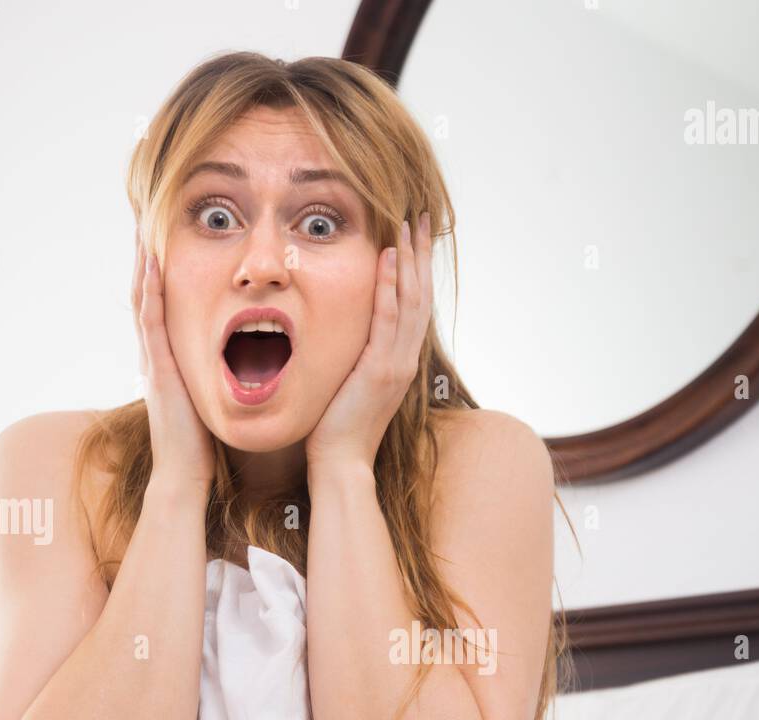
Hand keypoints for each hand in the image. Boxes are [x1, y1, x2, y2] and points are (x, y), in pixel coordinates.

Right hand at [132, 228, 215, 497]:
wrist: (186, 476)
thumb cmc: (204, 444)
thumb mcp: (215, 399)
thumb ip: (224, 378)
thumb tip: (252, 363)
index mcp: (171, 358)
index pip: (166, 303)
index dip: (166, 270)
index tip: (171, 236)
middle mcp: (157, 353)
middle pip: (149, 292)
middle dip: (149, 254)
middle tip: (149, 215)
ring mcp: (154, 359)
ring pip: (145, 298)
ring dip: (145, 260)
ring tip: (146, 223)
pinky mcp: (159, 369)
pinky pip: (152, 321)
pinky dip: (151, 290)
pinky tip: (155, 262)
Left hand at [305, 211, 432, 477]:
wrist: (341, 464)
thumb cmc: (336, 430)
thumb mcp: (349, 384)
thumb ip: (355, 357)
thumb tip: (344, 334)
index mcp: (399, 361)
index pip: (413, 306)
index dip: (416, 269)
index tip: (413, 236)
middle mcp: (405, 359)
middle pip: (420, 295)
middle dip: (420, 254)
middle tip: (422, 215)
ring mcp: (397, 365)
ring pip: (411, 301)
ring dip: (410, 259)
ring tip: (408, 223)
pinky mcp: (381, 371)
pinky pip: (388, 320)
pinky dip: (390, 287)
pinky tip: (388, 258)